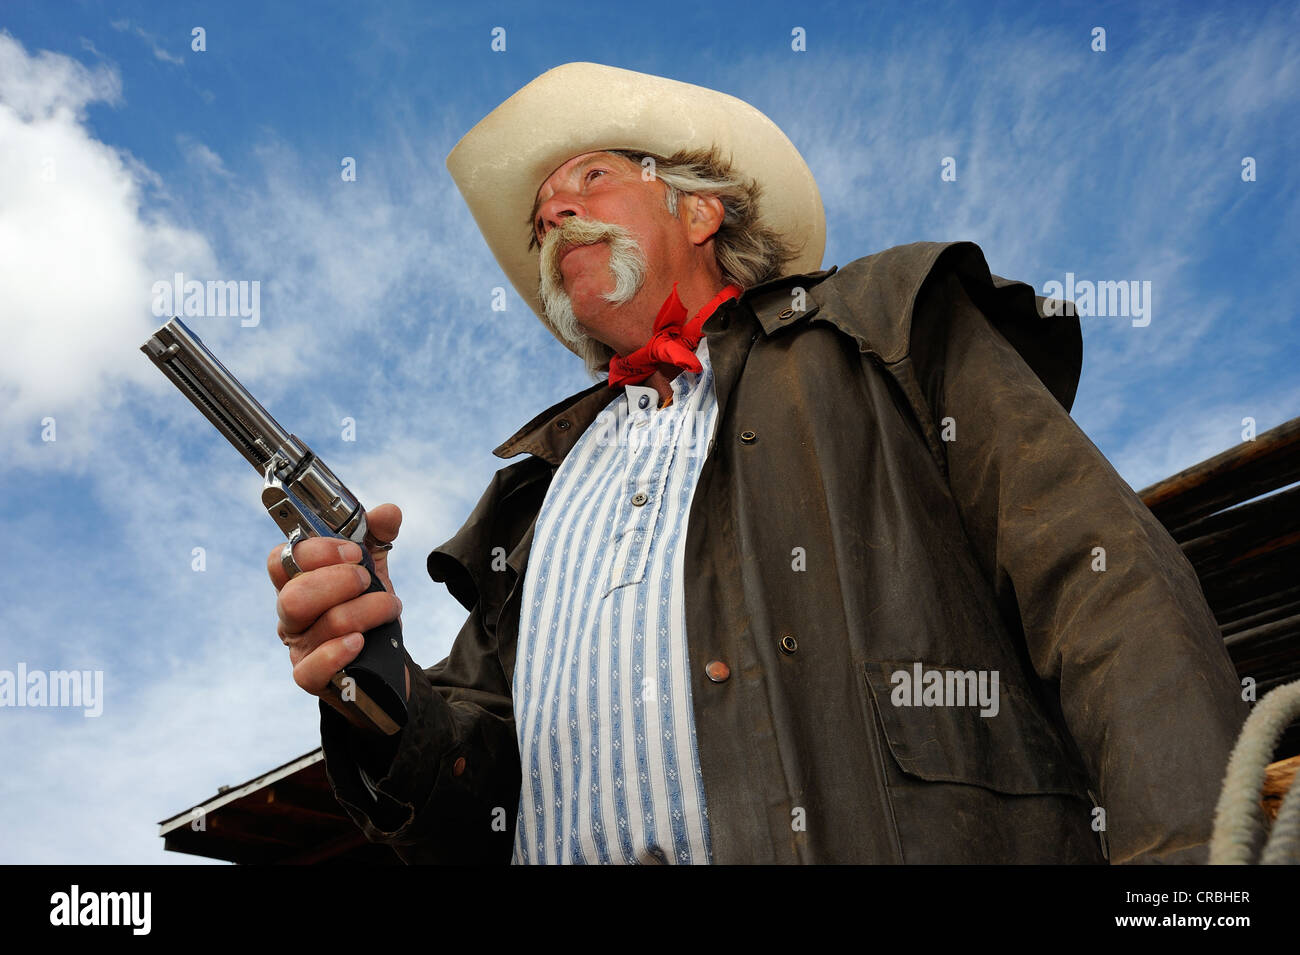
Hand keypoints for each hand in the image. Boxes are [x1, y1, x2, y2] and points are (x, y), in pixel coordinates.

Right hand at [267, 503, 408, 728]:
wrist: (387, 665)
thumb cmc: (368, 613)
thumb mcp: (373, 572)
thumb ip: (377, 539)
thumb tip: (388, 512)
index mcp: (298, 582)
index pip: (282, 560)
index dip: (317, 551)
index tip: (354, 552)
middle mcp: (291, 615)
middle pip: (296, 595)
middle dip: (342, 582)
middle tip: (369, 582)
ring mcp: (299, 648)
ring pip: (322, 624)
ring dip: (367, 610)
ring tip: (389, 609)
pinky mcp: (311, 679)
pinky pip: (314, 667)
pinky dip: (340, 650)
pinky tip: (361, 642)